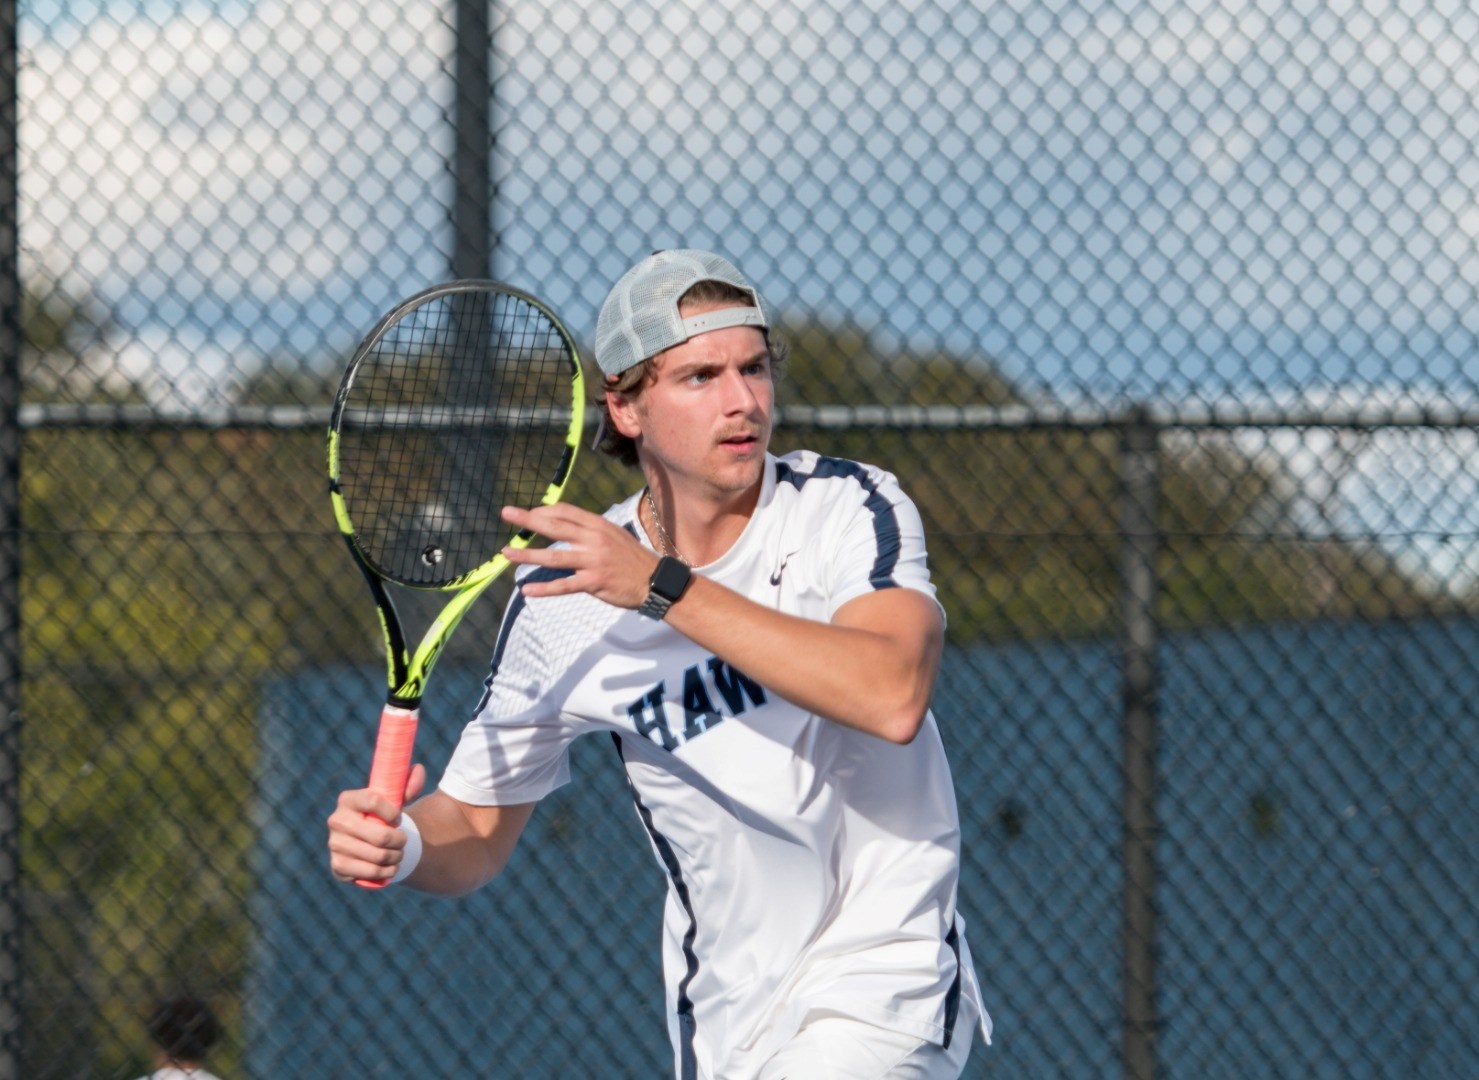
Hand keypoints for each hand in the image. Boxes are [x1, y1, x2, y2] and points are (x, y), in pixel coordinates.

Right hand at [326, 762, 425, 884]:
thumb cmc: (383, 815)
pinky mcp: (338, 866)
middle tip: (403, 841)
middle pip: (381, 836)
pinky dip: (386, 872)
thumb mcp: (395, 798)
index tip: (399, 818)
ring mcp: (335, 844)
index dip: (393, 812)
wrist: (366, 842)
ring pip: (379, 856)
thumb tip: (419, 769)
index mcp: (348, 799)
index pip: (374, 801)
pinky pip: (370, 872)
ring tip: (399, 854)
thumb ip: (409, 784)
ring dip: (396, 857)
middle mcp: (336, 820)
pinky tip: (390, 868)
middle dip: (400, 841)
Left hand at [501, 504, 658, 607]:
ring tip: (507, 553)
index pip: (565, 511)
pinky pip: (564, 585)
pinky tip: (527, 589)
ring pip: (554, 557)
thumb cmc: (631, 558)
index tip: (528, 515)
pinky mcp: (594, 582)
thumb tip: (563, 525)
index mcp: (598, 525)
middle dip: (528, 520)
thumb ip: (589, 530)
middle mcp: (594, 540)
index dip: (543, 511)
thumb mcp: (613, 535)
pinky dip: (544, 588)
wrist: (655, 581)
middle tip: (507, 513)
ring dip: (528, 555)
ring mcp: (593, 561)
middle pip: (555, 527)